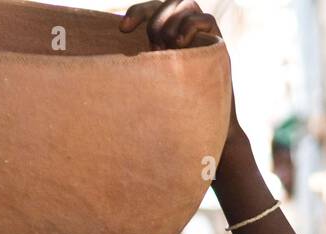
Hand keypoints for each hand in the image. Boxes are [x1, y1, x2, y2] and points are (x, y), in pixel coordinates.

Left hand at [120, 2, 242, 140]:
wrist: (198, 128)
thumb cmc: (167, 109)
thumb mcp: (147, 80)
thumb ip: (137, 62)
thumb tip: (108, 54)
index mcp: (166, 35)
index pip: (152, 9)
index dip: (138, 12)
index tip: (122, 29)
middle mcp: (184, 31)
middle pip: (169, 1)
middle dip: (156, 18)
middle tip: (152, 45)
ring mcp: (202, 35)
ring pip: (187, 4)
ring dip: (172, 22)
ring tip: (168, 47)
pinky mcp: (217, 44)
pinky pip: (205, 19)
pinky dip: (190, 26)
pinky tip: (180, 45)